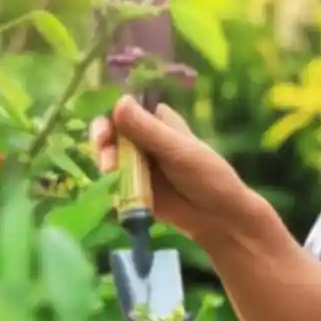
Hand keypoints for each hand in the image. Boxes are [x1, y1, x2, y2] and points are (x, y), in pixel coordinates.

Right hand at [88, 95, 256, 246]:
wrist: (217, 218)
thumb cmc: (206, 176)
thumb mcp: (177, 151)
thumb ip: (147, 130)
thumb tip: (119, 102)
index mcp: (158, 120)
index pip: (125, 106)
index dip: (110, 114)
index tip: (106, 130)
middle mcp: (144, 137)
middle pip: (110, 130)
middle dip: (103, 141)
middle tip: (107, 159)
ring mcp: (138, 162)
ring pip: (109, 155)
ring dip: (106, 163)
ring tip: (113, 175)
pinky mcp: (133, 186)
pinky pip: (113, 180)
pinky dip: (110, 184)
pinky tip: (118, 193)